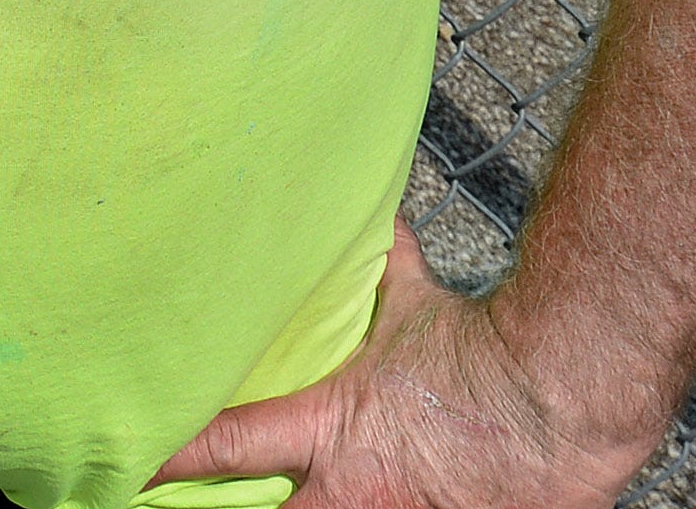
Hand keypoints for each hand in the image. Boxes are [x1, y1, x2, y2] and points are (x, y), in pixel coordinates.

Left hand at [152, 226, 656, 508]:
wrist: (567, 397)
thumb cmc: (488, 350)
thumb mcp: (416, 304)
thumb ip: (379, 269)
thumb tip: (365, 214)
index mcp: (331, 428)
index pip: (224, 444)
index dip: (168, 457)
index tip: (128, 462)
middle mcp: (353, 492)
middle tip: (186, 501)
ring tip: (282, 501)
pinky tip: (380, 501)